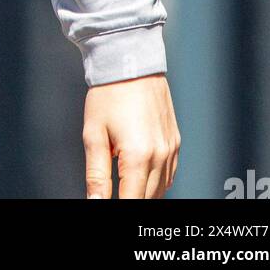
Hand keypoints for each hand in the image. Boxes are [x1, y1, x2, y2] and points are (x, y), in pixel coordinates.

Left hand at [83, 74, 179, 198]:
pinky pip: (169, 174)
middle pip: (148, 199)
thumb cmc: (108, 94)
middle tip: (113, 193)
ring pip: (161, 189)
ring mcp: (172, 148)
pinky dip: (156, 182)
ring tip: (124, 186)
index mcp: (139, 156)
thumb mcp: (93, 133)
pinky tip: (140, 175)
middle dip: (130, 200)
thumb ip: (96, 174)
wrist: (131, 61)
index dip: (118, 208)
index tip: (107, 204)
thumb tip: (95, 202)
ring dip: (143, 193)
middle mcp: (161, 155)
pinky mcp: (176, 141)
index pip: (131, 202)